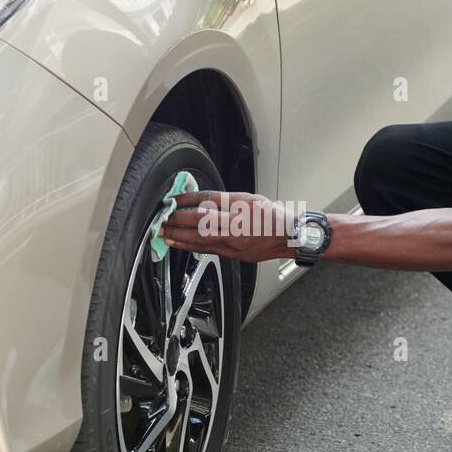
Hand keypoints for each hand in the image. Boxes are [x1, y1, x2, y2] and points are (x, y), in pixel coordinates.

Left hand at [158, 190, 297, 262]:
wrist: (290, 236)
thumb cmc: (273, 216)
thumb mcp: (250, 198)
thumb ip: (226, 199)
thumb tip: (202, 200)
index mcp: (241, 206)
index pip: (208, 200)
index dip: (187, 199)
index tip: (173, 199)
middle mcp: (237, 224)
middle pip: (200, 221)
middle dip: (177, 219)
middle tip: (161, 217)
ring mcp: (235, 242)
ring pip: (201, 239)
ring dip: (179, 235)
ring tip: (163, 232)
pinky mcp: (234, 254)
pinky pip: (207, 250)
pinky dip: (190, 246)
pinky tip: (179, 243)